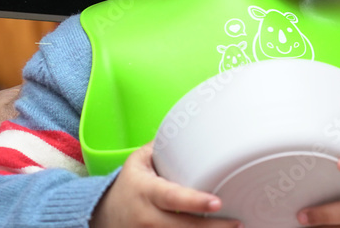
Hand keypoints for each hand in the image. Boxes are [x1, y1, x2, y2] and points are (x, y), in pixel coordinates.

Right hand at [90, 143, 241, 227]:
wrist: (102, 215)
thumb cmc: (129, 185)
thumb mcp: (138, 161)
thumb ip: (162, 146)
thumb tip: (190, 122)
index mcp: (147, 192)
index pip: (173, 198)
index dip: (195, 201)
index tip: (217, 202)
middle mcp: (148, 217)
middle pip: (184, 227)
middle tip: (237, 222)